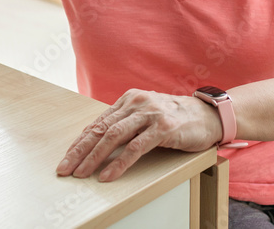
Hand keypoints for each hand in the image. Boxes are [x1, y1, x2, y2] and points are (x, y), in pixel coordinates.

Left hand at [56, 89, 222, 181]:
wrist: (209, 115)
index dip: (80, 141)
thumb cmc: (176, 118)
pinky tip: (108, 175)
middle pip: (101, 129)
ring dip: (94, 157)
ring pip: (114, 137)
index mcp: (130, 99)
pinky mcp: (164, 128)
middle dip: (79, 151)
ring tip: (81, 173)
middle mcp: (137, 103)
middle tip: (64, 168)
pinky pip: (136, 148)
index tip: (67, 157)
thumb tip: (98, 140)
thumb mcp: (147, 115)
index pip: (98, 122)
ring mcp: (150, 114)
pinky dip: (119, 163)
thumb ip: (126, 123)